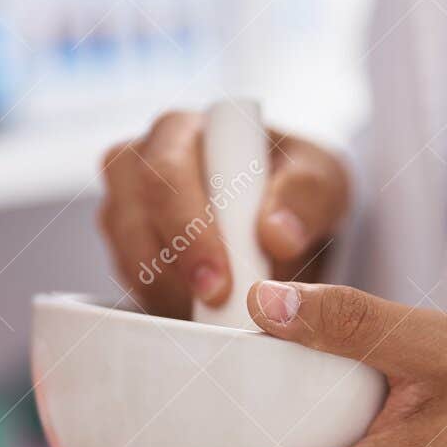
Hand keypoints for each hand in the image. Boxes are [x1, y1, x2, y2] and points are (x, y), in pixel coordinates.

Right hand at [98, 111, 351, 317]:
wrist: (287, 219)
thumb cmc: (298, 187)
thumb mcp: (322, 181)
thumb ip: (306, 198)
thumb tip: (275, 235)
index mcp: (179, 131)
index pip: (164, 174)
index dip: (186, 230)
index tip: (219, 281)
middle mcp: (138, 165)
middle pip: (128, 220)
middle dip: (172, 273)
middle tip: (219, 309)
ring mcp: (124, 211)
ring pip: (127, 259)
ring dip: (170, 294)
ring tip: (222, 312)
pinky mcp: (127, 254)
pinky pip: (133, 288)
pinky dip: (167, 307)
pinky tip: (206, 314)